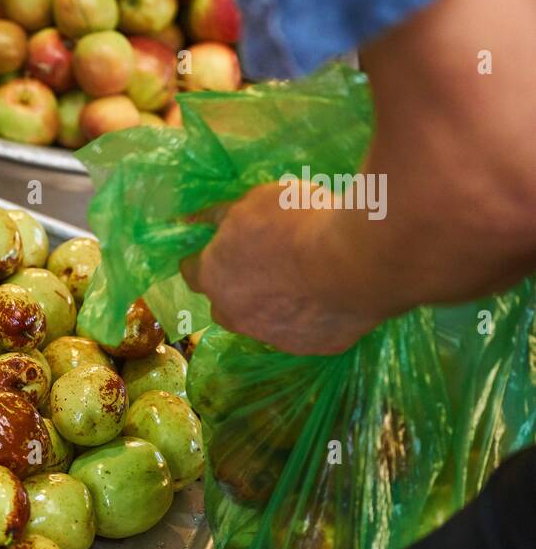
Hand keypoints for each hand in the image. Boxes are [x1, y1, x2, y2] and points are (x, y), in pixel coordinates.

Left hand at [179, 183, 383, 354]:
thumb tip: (191, 221)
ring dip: (273, 304)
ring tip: (305, 278)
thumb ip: (219, 216)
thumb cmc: (299, 221)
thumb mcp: (253, 201)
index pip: (191, 271)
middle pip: (224, 302)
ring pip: (263, 321)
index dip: (204, 257)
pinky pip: (304, 330)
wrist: (358, 259)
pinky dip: (311, 315)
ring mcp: (272, 337)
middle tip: (266, 263)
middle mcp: (235, 314)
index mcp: (214, 278)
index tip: (220, 246)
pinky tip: (331, 294)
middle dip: (235, 286)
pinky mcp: (312, 347)